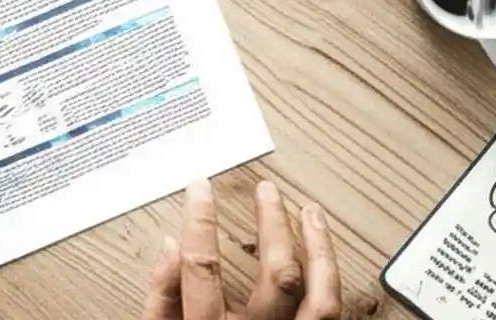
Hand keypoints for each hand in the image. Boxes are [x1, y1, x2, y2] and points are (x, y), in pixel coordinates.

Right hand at [141, 179, 341, 319]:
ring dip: (319, 244)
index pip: (204, 267)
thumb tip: (168, 248)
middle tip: (267, 190)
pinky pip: (335, 314)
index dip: (200, 219)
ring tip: (309, 211)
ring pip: (322, 293)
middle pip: (275, 272)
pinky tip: (326, 255)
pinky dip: (332, 277)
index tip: (199, 188)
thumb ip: (161, 299)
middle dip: (272, 221)